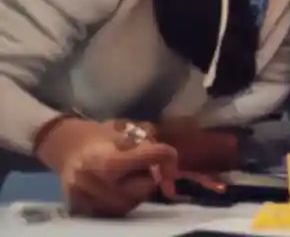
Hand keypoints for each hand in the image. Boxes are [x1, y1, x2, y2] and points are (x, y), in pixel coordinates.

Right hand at [36, 118, 180, 216]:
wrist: (64, 148)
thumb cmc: (98, 137)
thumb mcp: (124, 132)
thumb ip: (148, 149)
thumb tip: (170, 176)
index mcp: (103, 159)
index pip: (147, 158)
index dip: (164, 154)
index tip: (167, 153)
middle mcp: (92, 184)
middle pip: (143, 188)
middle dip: (149, 176)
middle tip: (139, 166)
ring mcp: (86, 201)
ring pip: (133, 203)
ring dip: (138, 190)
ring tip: (125, 176)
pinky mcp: (84, 212)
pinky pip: (118, 211)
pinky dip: (125, 199)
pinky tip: (117, 187)